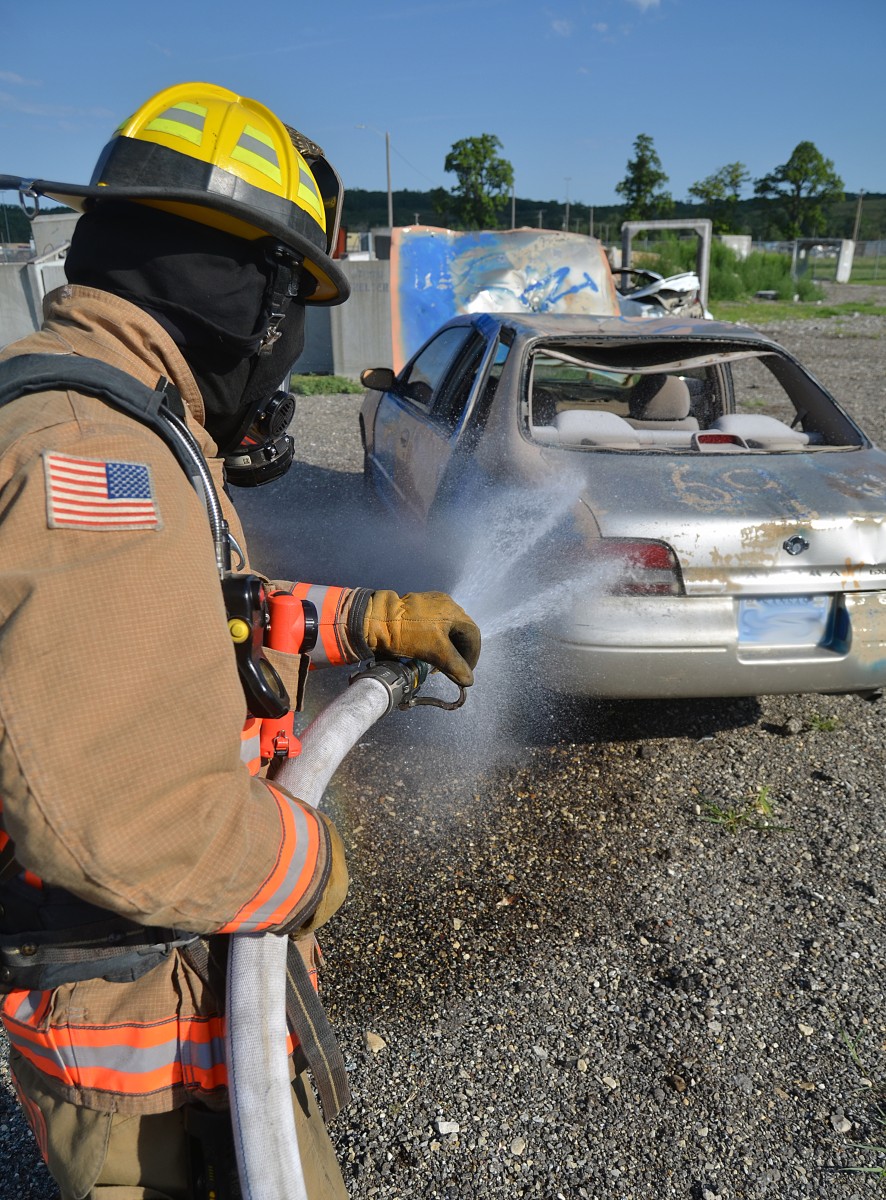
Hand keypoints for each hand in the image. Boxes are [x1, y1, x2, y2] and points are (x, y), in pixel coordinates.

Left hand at [355, 590, 480, 686]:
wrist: (376, 620)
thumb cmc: (407, 635)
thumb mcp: (435, 653)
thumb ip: (455, 666)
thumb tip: (468, 680)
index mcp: (453, 611)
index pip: (473, 635)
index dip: (472, 655)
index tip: (465, 671)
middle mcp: (445, 603)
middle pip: (461, 631)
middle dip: (459, 652)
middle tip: (452, 669)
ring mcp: (431, 603)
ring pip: (447, 628)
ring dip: (447, 647)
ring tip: (438, 662)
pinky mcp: (418, 606)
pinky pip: (435, 624)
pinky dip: (436, 639)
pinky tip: (427, 649)